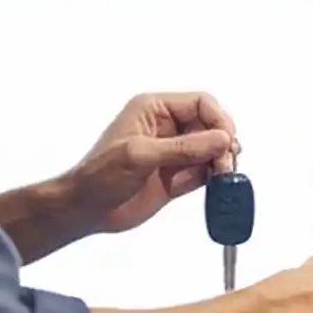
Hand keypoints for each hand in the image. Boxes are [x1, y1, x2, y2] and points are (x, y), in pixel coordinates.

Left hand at [65, 92, 237, 234]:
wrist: (85, 209)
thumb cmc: (99, 175)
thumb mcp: (140, 155)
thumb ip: (183, 148)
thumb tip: (221, 139)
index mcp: (154, 108)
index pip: (200, 103)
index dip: (219, 119)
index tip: (227, 140)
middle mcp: (167, 126)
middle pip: (211, 125)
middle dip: (223, 143)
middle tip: (226, 164)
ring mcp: (174, 152)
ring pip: (212, 149)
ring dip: (221, 162)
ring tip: (222, 176)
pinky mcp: (177, 176)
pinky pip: (205, 171)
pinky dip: (214, 178)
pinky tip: (215, 185)